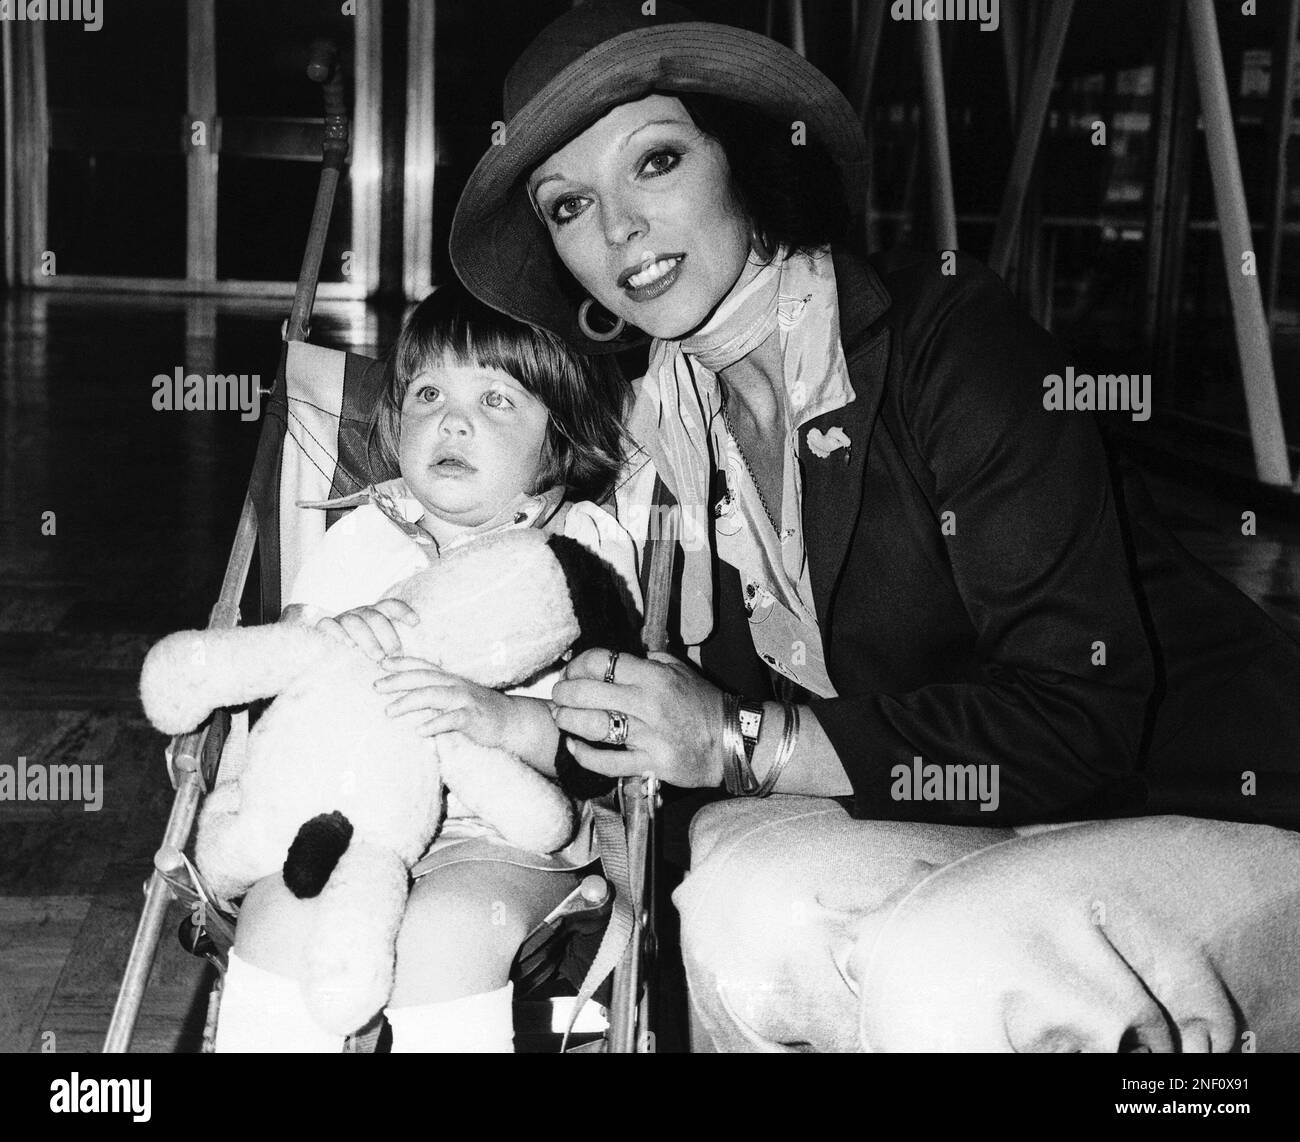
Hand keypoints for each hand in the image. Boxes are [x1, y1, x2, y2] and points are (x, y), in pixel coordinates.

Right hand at [315, 598, 417, 661]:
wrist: (329, 658)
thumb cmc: (363, 656)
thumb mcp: (381, 649)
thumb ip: (395, 651)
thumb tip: (415, 662)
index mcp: (376, 615)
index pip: (390, 606)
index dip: (403, 611)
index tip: (415, 622)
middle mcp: (360, 614)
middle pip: (375, 617)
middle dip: (387, 635)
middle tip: (393, 655)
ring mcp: (341, 620)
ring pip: (354, 622)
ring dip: (368, 639)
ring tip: (377, 657)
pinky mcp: (323, 628)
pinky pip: (327, 624)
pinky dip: (337, 632)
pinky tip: (348, 644)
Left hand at [374, 656, 514, 748]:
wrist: (512, 722)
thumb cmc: (480, 712)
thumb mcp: (457, 698)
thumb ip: (437, 694)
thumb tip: (409, 697)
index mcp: (451, 680)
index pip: (424, 666)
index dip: (403, 662)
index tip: (382, 662)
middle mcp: (456, 685)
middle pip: (423, 678)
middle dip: (397, 680)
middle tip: (375, 686)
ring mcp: (465, 700)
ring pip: (433, 695)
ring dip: (408, 702)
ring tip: (389, 712)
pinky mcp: (473, 718)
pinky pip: (451, 719)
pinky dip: (434, 724)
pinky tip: (419, 731)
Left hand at [550, 649, 725, 788]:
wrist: (732, 740)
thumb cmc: (702, 703)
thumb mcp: (679, 669)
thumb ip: (648, 660)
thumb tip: (616, 658)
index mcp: (653, 675)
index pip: (601, 661)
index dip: (577, 664)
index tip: (572, 671)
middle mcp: (647, 703)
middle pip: (587, 692)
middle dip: (563, 692)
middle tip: (558, 695)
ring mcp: (647, 735)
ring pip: (592, 725)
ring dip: (567, 720)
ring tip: (559, 717)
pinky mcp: (649, 763)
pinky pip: (607, 761)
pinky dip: (584, 755)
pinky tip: (573, 746)